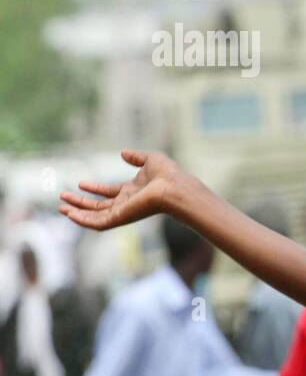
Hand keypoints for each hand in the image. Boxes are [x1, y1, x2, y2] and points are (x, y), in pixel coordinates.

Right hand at [59, 149, 186, 230]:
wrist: (174, 188)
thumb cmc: (168, 175)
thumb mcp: (150, 159)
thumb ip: (136, 157)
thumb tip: (123, 152)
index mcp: (133, 191)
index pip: (109, 192)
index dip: (94, 188)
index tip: (80, 182)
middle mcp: (126, 203)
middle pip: (99, 206)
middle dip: (80, 203)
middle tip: (63, 198)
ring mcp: (122, 212)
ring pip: (95, 216)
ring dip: (78, 213)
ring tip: (61, 208)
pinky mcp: (120, 218)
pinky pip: (98, 223)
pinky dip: (83, 220)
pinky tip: (70, 215)